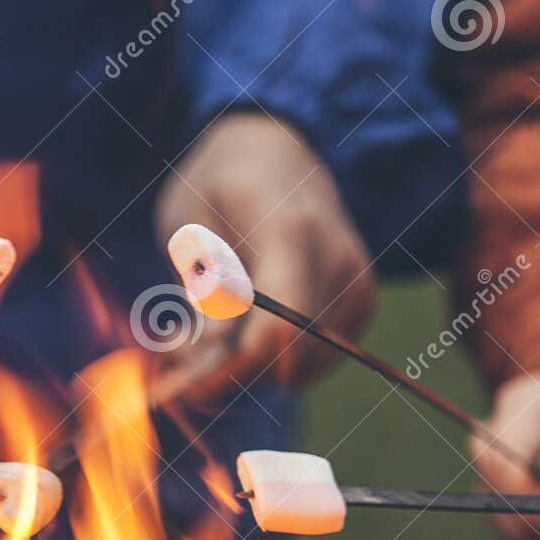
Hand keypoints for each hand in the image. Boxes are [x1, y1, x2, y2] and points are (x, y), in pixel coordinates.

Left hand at [154, 112, 375, 397]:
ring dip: (246, 371)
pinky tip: (240, 333)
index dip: (226, 370)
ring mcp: (357, 283)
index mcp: (290, 231)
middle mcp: (337, 260)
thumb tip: (208, 358)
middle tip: (176, 359)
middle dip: (226, 375)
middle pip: (288, 358)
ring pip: (302, 369)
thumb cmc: (216, 187)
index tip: (176, 387)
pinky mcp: (363, 303)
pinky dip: (272, 362)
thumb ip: (202, 292)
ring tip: (202, 337)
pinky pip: (314, 361)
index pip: (275, 331)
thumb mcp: (189, 228)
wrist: (273, 152)